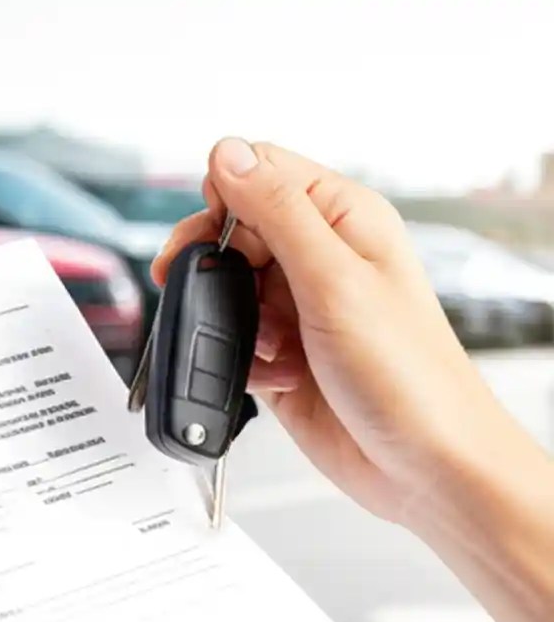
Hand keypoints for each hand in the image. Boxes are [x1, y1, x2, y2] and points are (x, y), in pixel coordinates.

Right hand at [150, 138, 521, 521]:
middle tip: (196, 284)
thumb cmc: (409, 377)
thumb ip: (276, 211)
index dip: (226, 197)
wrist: (424, 469)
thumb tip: (229, 153)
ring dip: (227, 317)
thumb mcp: (334, 279)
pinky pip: (232, 339)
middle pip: (232, 230)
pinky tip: (269, 374)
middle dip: (212, 262)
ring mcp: (300, 307)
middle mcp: (320, 258)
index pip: (261, 173)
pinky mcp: (283, 354)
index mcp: (343, 219)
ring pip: (225, 288)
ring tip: (259, 343)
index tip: (213, 235)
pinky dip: (237, 358)